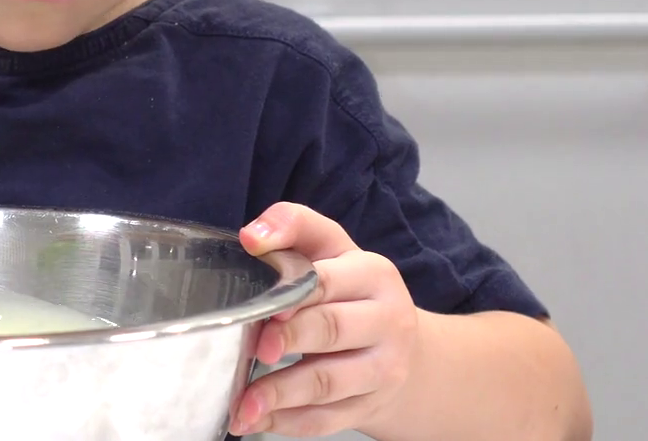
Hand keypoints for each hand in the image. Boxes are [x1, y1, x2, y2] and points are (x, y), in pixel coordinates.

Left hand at [230, 202, 419, 436]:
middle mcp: (386, 321)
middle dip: (292, 339)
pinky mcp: (371, 405)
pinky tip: (255, 420)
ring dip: (282, 394)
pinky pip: (327, 420)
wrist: (404, 344)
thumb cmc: (350, 289)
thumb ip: (294, 227)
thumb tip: (252, 235)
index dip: (297, 292)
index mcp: (374, 274)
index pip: (330, 280)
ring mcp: (383, 369)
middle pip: (333, 329)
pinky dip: (288, 423)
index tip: (268, 306)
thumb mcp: (332, 248)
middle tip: (257, 348)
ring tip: (244, 403)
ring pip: (329, 383)